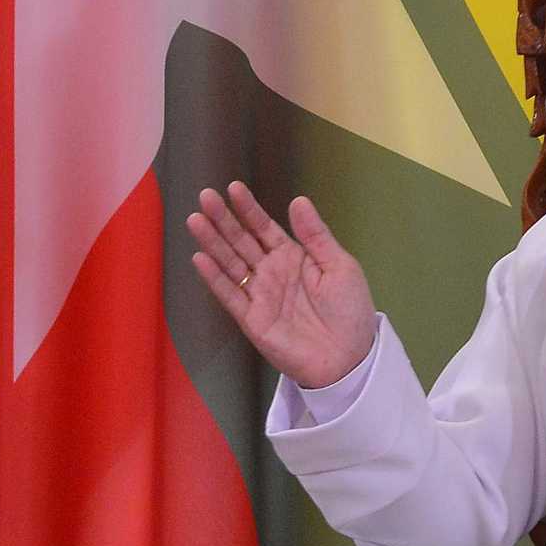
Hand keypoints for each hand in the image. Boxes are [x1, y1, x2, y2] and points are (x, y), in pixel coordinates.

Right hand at [185, 181, 378, 390]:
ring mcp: (259, 295)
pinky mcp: (251, 319)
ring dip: (212, 243)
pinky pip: (230, 295)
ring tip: (195, 220)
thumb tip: (297, 200)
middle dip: (223, 219)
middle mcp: (271, 272)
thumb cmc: (349, 310)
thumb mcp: (339, 265)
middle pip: (241, 241)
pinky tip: (200, 258)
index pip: (264, 228)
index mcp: (292, 257)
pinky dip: (214, 278)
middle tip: (205, 196)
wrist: (349, 357)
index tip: (233, 188)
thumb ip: (315, 235)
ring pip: (230, 264)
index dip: (249, 209)